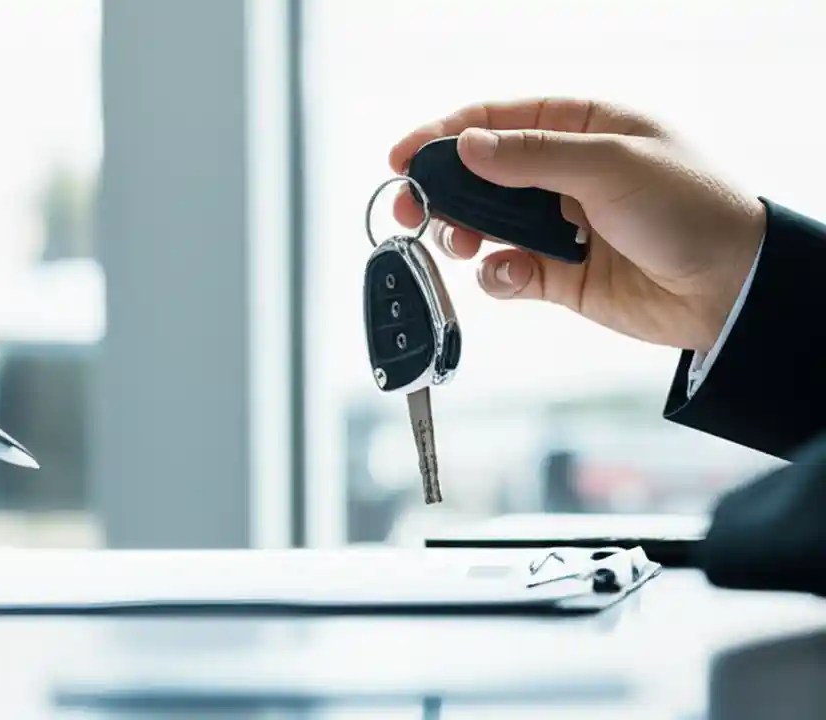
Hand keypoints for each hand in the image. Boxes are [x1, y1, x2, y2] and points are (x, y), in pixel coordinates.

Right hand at [389, 97, 765, 350]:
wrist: (732, 288)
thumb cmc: (690, 209)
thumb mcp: (610, 165)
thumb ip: (531, 157)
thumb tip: (466, 146)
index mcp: (582, 127)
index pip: (498, 121)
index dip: (445, 136)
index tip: (405, 156)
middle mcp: (565, 174)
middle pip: (480, 176)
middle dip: (441, 191)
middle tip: (410, 208)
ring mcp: (560, 224)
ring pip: (485, 225)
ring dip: (463, 234)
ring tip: (459, 243)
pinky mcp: (560, 273)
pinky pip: (508, 271)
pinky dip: (500, 275)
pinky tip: (513, 274)